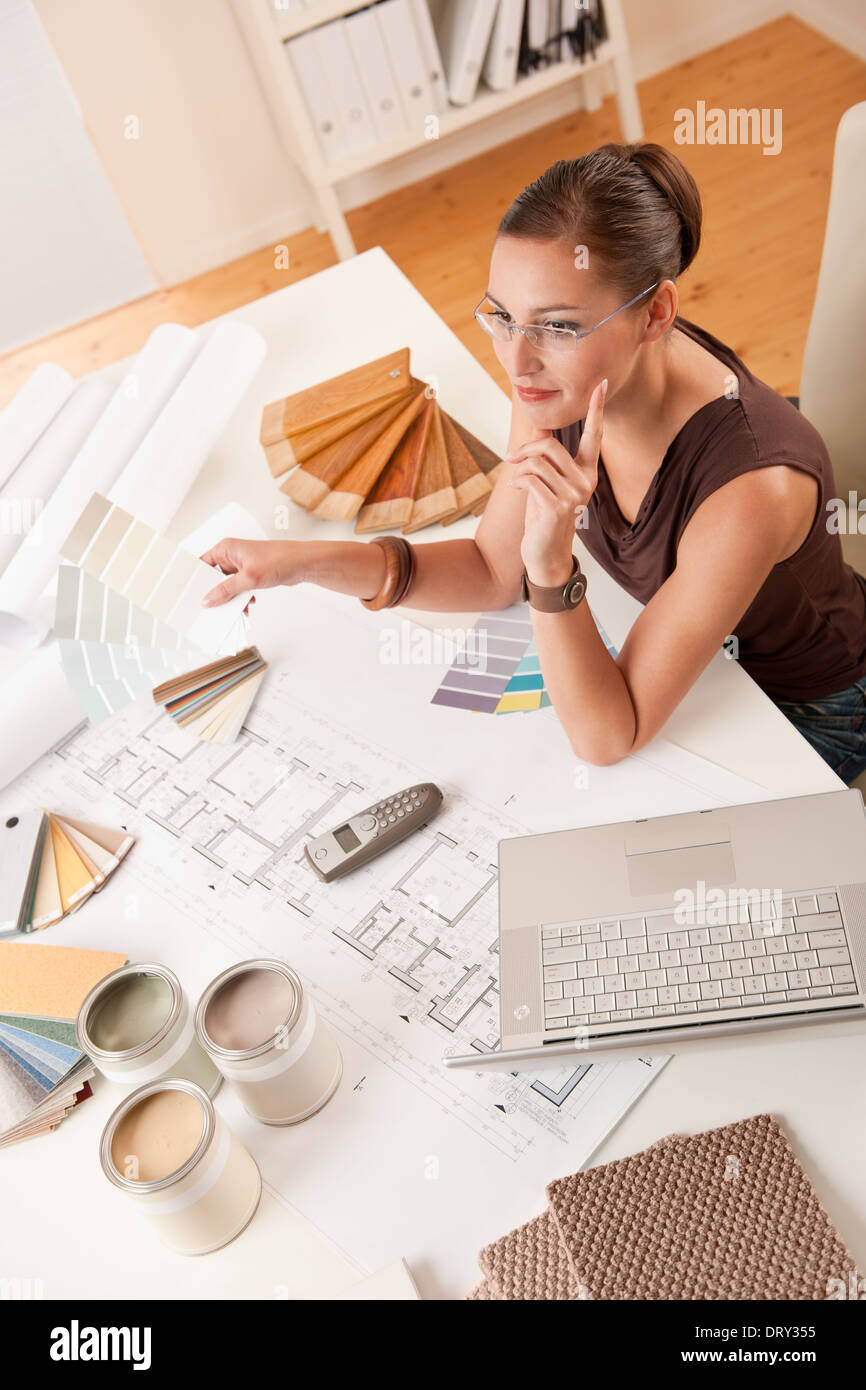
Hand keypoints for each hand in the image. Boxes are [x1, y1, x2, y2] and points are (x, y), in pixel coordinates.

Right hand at [199, 538, 296, 607]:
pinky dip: (241, 598)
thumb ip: (226, 590)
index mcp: (226, 549)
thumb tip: (208, 599)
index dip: (196, 579)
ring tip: (233, 609)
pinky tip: (247, 605)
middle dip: (215, 593)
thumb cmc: (279, 559)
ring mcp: (241, 565)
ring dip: (230, 598)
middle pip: (213, 577)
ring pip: (227, 585)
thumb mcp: (248, 578)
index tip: (191, 594)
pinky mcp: (251, 574)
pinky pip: (238, 589)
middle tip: (212, 607)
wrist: (303, 564)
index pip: (202, 564)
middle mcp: (232, 555)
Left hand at [507, 378, 606, 583]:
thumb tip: (540, 424)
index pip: (594, 435)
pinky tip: (518, 488)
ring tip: (515, 476)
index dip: (596, 410)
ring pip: (537, 461)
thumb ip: (545, 453)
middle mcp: (586, 481)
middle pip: (550, 446)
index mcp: (587, 471)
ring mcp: (575, 495)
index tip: (602, 383)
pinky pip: (531, 479)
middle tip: (511, 458)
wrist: (545, 552)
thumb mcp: (546, 480)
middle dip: (524, 449)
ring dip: (518, 466)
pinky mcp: (558, 507)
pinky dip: (518, 480)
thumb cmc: (544, 514)